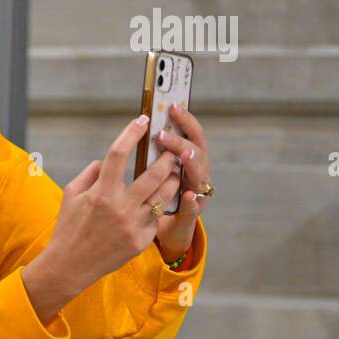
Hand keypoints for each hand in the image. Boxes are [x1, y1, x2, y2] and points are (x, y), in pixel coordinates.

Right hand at [22, 114, 180, 321]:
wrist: (71, 265)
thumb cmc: (69, 227)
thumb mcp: (71, 195)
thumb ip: (90, 173)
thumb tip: (107, 161)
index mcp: (101, 192)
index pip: (118, 154)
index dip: (131, 133)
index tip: (142, 120)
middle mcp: (120, 206)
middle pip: (154, 172)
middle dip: (167, 155)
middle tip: (172, 147)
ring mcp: (134, 224)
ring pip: (165, 194)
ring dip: (172, 179)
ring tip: (173, 170)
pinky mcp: (142, 240)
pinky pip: (157, 216)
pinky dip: (158, 206)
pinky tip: (158, 200)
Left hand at [147, 103, 210, 258]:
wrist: (166, 232)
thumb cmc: (153, 198)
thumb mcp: (149, 173)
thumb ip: (149, 155)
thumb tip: (138, 129)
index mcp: (187, 160)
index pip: (190, 134)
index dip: (185, 120)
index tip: (172, 106)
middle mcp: (197, 174)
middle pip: (196, 151)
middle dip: (181, 140)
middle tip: (163, 134)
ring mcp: (197, 194)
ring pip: (199, 175)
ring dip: (191, 163)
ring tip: (182, 154)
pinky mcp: (191, 215)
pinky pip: (193, 208)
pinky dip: (191, 201)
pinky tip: (187, 195)